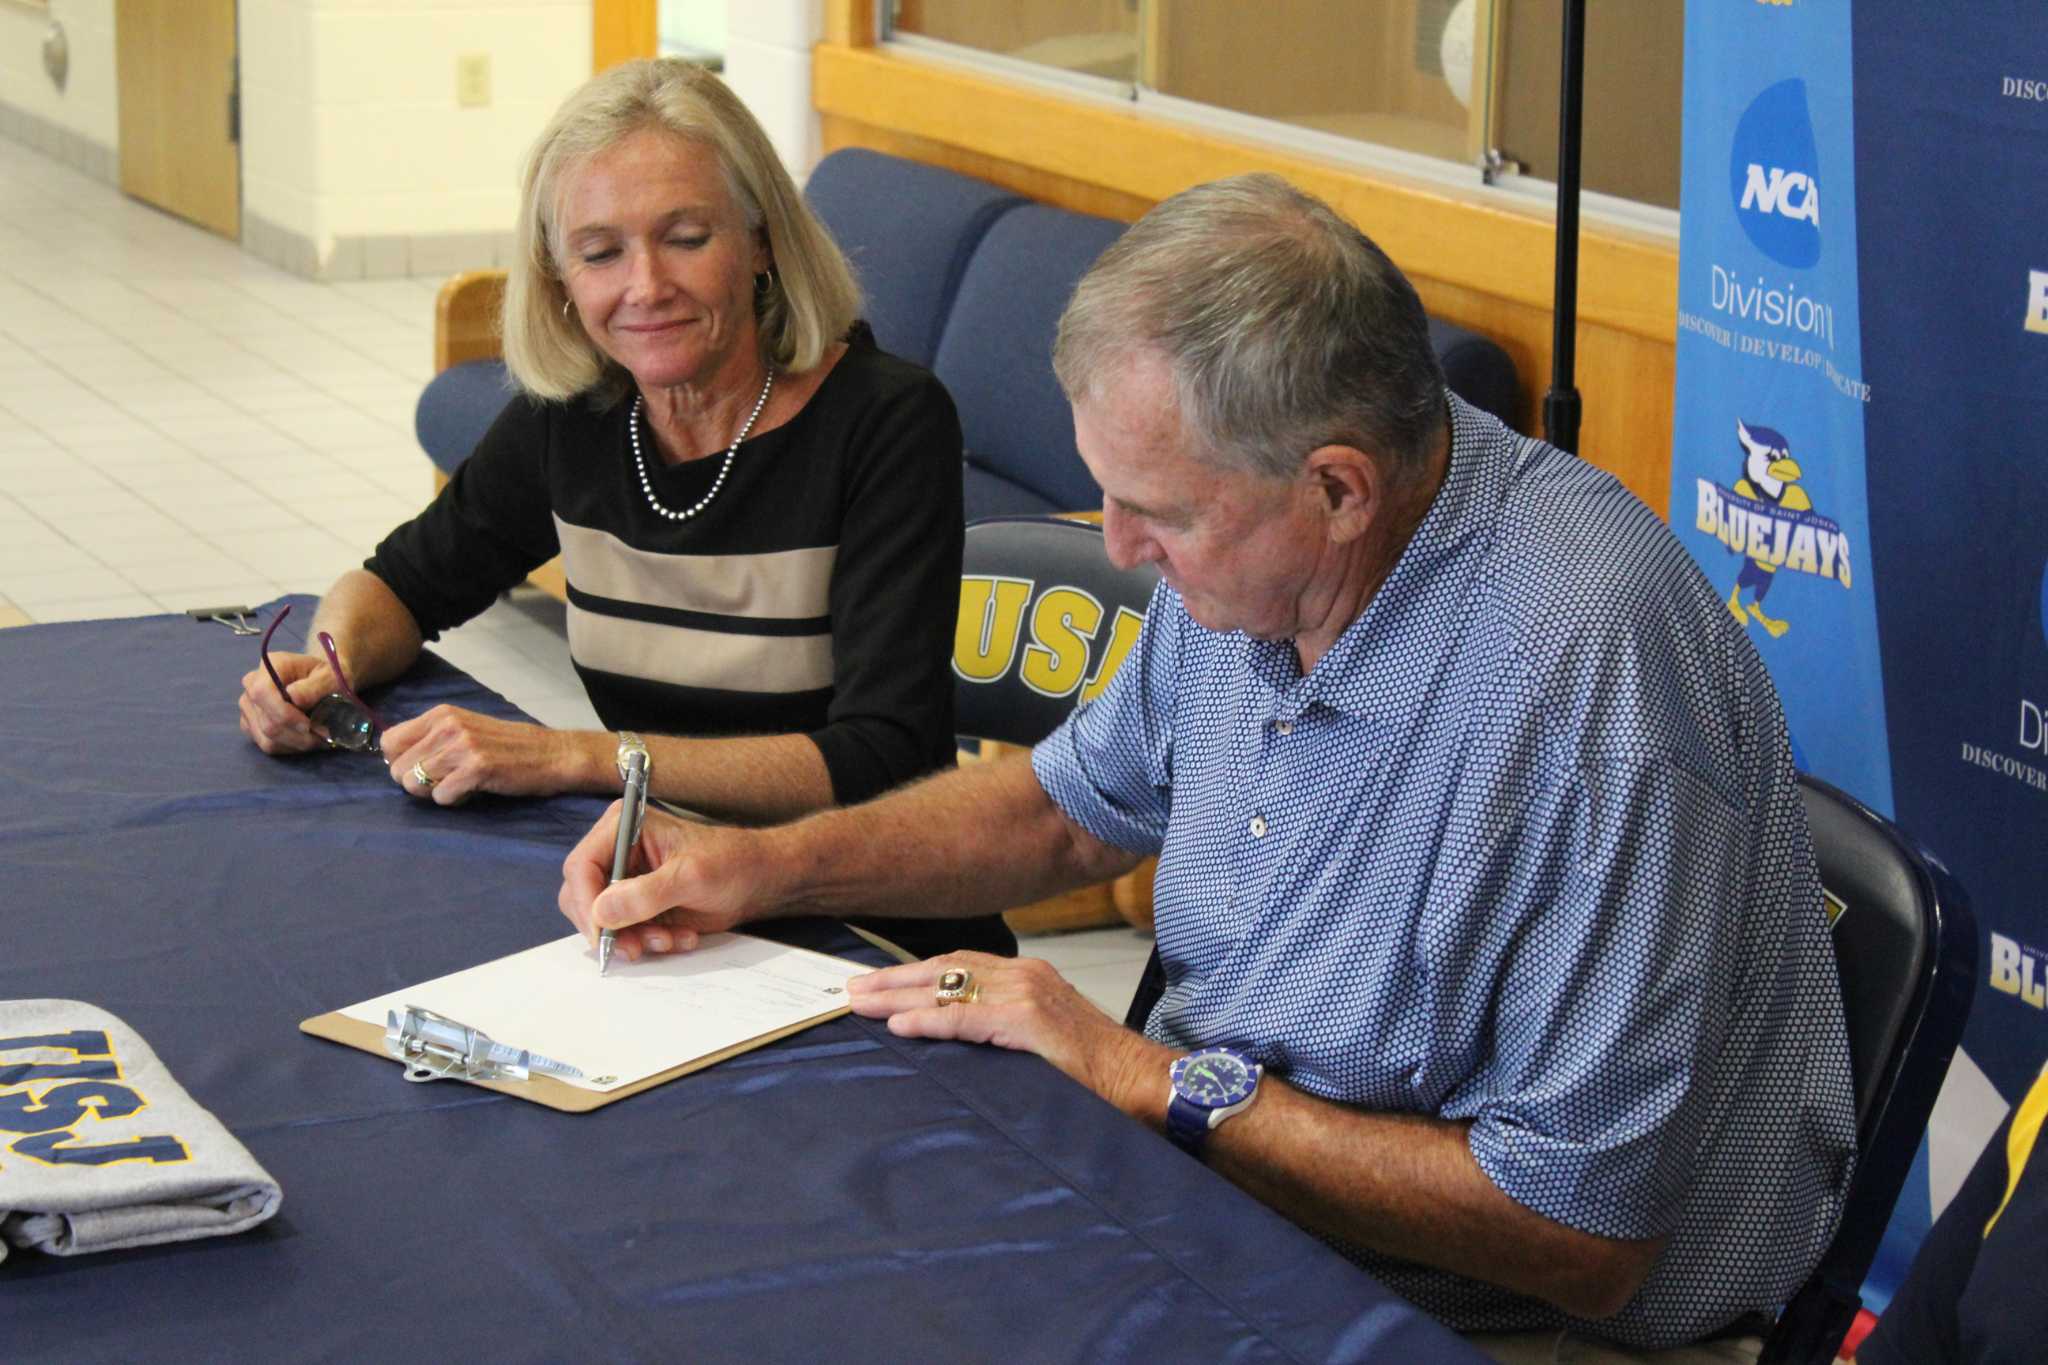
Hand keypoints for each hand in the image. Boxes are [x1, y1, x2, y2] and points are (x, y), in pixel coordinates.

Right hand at [238, 651, 336, 753]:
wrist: (322, 681)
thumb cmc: (328, 677)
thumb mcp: (332, 677)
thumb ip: (315, 686)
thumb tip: (294, 698)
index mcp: (271, 665)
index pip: (262, 692)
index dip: (284, 714)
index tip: (309, 725)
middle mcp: (252, 684)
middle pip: (266, 721)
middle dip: (297, 735)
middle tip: (324, 735)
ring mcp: (248, 705)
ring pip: (266, 738)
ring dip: (296, 743)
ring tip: (318, 737)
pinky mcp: (250, 723)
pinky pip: (266, 744)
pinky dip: (289, 746)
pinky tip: (305, 739)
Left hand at [379, 705, 575, 803]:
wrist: (552, 754)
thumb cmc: (507, 746)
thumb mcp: (465, 729)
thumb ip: (432, 738)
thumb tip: (395, 761)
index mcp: (441, 714)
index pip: (388, 741)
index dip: (400, 762)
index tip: (422, 769)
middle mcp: (447, 726)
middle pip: (398, 768)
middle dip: (415, 783)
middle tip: (443, 783)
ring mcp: (461, 746)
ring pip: (414, 784)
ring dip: (434, 793)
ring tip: (459, 786)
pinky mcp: (476, 768)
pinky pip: (441, 797)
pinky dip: (454, 800)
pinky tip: (474, 791)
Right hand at [557, 806, 761, 961]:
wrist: (758, 880)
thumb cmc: (731, 862)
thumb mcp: (691, 876)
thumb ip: (646, 894)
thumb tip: (600, 913)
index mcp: (623, 827)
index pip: (581, 866)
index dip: (586, 903)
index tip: (604, 934)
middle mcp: (617, 850)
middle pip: (582, 897)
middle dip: (610, 927)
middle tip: (637, 948)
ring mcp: (625, 879)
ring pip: (602, 921)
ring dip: (633, 939)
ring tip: (671, 939)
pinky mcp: (636, 904)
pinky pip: (624, 932)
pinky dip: (648, 942)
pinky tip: (681, 937)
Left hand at [846, 953, 1169, 1116]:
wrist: (1143, 1081)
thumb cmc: (1098, 1071)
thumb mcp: (1044, 1039)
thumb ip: (1007, 1029)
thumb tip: (961, 1041)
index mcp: (1029, 976)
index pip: (959, 967)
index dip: (914, 974)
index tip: (877, 984)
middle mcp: (1026, 975)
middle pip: (945, 971)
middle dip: (894, 980)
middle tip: (852, 990)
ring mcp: (1029, 995)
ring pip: (949, 989)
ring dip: (899, 996)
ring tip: (861, 1004)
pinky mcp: (1030, 1022)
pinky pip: (967, 1019)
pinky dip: (929, 1021)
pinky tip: (899, 1025)